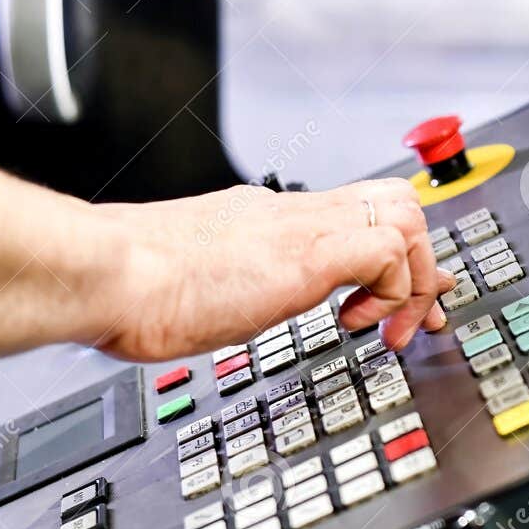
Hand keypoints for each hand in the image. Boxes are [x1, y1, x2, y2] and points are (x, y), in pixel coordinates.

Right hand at [0, 155, 454, 371]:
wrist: (108, 276)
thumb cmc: (131, 287)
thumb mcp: (194, 282)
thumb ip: (219, 285)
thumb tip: (206, 306)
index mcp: (264, 217)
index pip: (352, 210)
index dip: (390, 252)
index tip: (395, 298)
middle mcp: (290, 213)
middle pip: (396, 198)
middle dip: (420, 261)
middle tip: (410, 316)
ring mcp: (301, 229)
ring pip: (405, 215)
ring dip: (413, 280)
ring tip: (385, 329)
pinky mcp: (306, 255)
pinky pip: (387, 251)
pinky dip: (392, 292)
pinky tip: (356, 325)